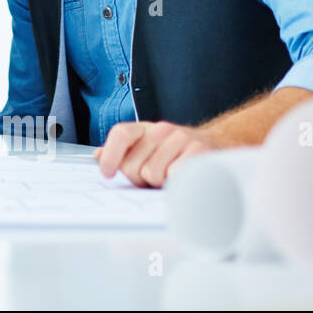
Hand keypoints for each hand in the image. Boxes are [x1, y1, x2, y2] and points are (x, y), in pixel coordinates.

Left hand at [94, 120, 212, 187]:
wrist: (216, 146)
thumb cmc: (176, 153)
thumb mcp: (147, 148)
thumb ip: (123, 152)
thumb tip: (96, 156)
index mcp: (145, 129)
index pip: (121, 134)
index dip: (110, 155)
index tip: (107, 173)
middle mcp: (162, 130)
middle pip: (133, 164)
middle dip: (140, 179)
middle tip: (153, 178)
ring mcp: (182, 138)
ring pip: (152, 173)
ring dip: (159, 183)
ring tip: (169, 178)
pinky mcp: (199, 151)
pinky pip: (174, 175)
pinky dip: (175, 183)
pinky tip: (181, 179)